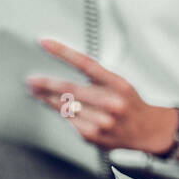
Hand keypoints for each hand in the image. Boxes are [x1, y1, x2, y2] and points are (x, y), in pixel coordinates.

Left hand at [25, 38, 178, 153]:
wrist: (147, 131)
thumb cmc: (128, 103)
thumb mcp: (117, 83)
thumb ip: (94, 76)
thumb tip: (62, 66)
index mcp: (118, 84)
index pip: (86, 63)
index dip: (63, 52)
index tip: (45, 43)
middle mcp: (112, 103)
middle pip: (70, 88)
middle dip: (46, 83)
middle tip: (32, 79)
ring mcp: (102, 121)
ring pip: (64, 105)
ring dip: (46, 97)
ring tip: (36, 90)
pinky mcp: (93, 135)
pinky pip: (67, 119)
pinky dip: (56, 110)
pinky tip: (50, 104)